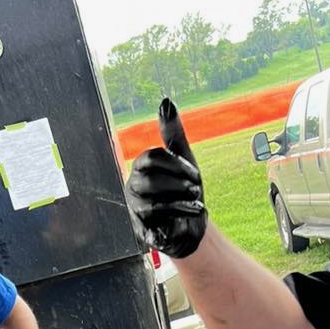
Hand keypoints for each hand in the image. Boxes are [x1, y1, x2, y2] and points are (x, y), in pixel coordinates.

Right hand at [125, 98, 207, 258]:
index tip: (195, 174)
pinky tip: (193, 212)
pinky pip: (157, 219)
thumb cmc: (184, 191)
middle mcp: (133, 185)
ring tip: (195, 201)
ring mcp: (135, 208)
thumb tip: (166, 101)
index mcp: (141, 166)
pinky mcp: (141, 227)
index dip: (177, 165)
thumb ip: (173, 133)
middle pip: (151, 179)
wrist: (190, 226)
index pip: (152, 157)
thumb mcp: (183, 159)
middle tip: (195, 189)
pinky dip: (179, 213)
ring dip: (181, 199)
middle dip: (179, 184)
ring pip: (154, 200)